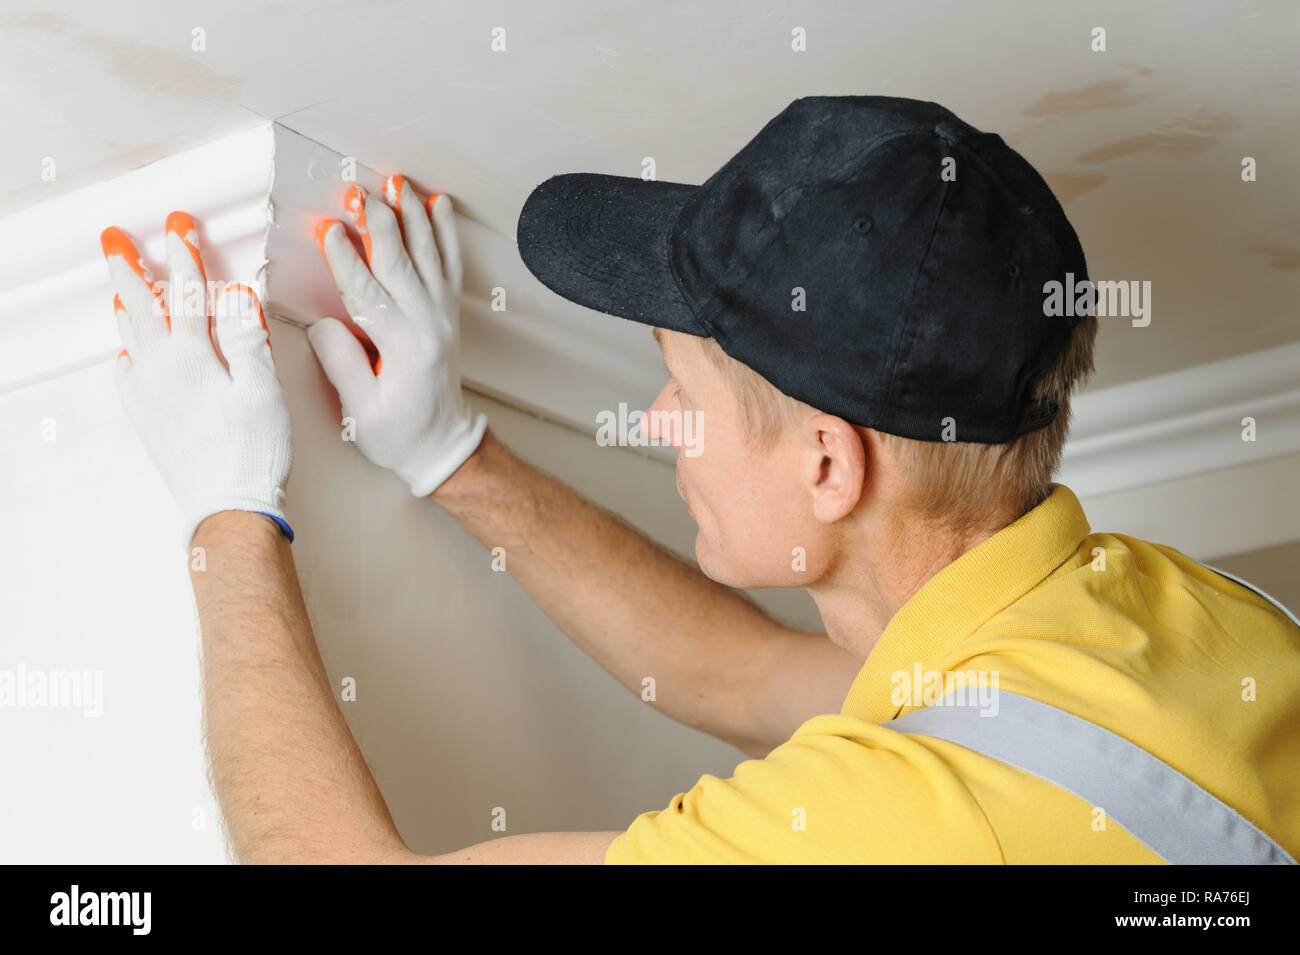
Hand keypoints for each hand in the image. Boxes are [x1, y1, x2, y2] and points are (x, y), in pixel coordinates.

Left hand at [103, 213, 292, 547]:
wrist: (229, 505)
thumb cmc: (252, 452)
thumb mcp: (263, 389)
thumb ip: (246, 337)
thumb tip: (235, 296)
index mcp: (191, 358)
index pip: (186, 292)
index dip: (184, 255)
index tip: (180, 226)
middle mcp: (159, 371)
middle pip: (140, 306)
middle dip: (130, 267)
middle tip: (117, 239)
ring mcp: (146, 394)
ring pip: (129, 335)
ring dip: (126, 303)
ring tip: (121, 284)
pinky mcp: (145, 416)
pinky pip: (127, 370)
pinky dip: (128, 348)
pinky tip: (131, 348)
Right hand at [308, 177, 485, 496]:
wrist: (444, 445)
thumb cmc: (400, 434)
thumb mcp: (361, 410)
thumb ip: (342, 364)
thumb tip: (324, 324)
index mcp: (403, 348)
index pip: (368, 293)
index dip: (346, 259)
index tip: (328, 230)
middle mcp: (428, 325)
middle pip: (400, 262)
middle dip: (377, 222)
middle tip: (357, 190)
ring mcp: (442, 315)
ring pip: (427, 255)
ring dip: (410, 215)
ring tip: (396, 182)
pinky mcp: (448, 313)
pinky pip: (449, 263)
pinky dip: (444, 232)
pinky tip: (436, 204)